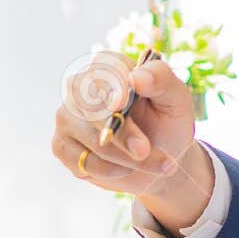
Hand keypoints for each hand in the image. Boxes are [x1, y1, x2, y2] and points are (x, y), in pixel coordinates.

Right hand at [50, 53, 214, 233]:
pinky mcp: (62, 145)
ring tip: (154, 164)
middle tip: (144, 150)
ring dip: (125, 157)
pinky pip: (83, 161)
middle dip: (122, 133)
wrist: (160, 158)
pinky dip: (110, 170)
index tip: (123, 103)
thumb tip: (136, 77)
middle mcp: (81, 86)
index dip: (112, 86)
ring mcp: (68, 116)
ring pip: (91, 139)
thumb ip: (161, 80)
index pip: (103, 67)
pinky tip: (126, 169)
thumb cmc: (168, 122)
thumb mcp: (176, 98)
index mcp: (110, 66)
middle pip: (92, 106)